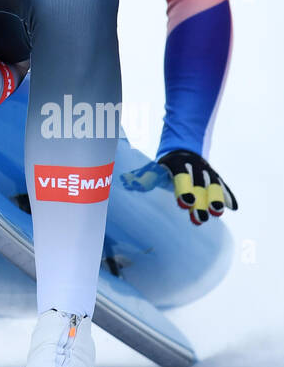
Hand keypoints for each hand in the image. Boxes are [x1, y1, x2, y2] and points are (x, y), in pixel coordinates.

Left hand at [122, 149, 237, 225]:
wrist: (181, 148)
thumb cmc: (164, 166)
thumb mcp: (153, 168)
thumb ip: (145, 177)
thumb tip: (132, 184)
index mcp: (176, 163)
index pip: (180, 176)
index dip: (183, 190)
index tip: (185, 204)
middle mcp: (193, 165)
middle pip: (198, 183)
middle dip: (200, 200)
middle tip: (200, 218)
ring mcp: (206, 170)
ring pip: (213, 184)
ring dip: (215, 199)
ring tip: (217, 214)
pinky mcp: (215, 176)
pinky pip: (223, 185)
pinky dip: (229, 195)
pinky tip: (234, 207)